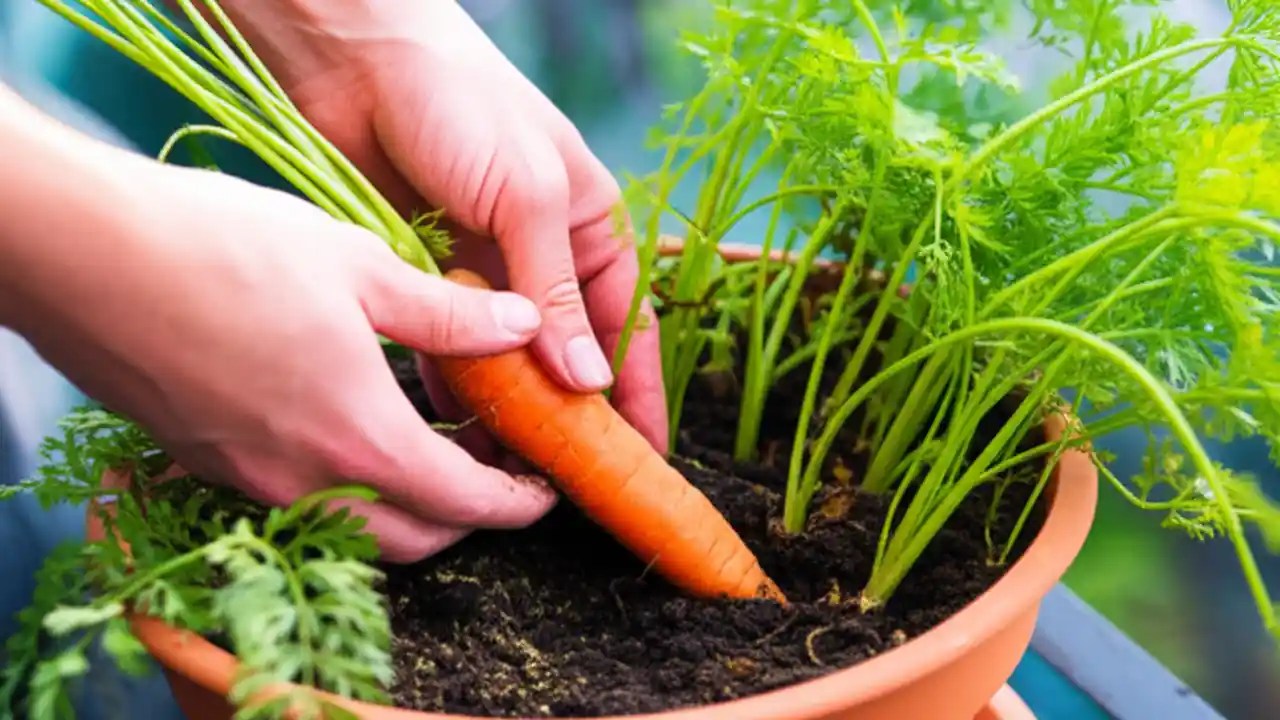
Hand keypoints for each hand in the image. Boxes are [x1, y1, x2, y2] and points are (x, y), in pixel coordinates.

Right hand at [0, 101, 556, 561]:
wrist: (90, 258)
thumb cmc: (229, 250)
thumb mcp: (361, 267)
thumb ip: (449, 316)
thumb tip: (524, 326)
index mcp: (364, 439)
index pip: (468, 504)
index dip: (518, 504)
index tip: (545, 487)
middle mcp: (309, 483)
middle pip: (417, 539)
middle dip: (469, 520)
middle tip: (496, 472)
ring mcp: (253, 483)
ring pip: (355, 533)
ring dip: (408, 514)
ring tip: (432, 454)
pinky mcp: (210, 465)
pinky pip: (299, 506)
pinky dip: (347, 494)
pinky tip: (350, 433)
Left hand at [221, 0, 668, 461]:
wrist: (359, 60)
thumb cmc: (464, 107)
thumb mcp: (527, 199)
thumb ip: (555, 296)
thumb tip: (588, 383)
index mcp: (590, 229)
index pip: (628, 328)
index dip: (637, 394)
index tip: (645, 457)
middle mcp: (544, 258)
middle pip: (569, 357)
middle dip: (573, 417)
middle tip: (575, 482)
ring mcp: (486, 273)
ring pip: (510, 362)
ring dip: (515, 413)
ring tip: (518, 477)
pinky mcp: (430, 279)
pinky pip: (452, 349)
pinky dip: (461, 389)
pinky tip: (465, 436)